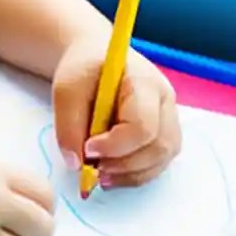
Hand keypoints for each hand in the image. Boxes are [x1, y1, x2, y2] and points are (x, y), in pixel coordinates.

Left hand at [51, 40, 180, 188]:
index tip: (88, 149)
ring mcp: (169, 117)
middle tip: (94, 171)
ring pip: (163, 158)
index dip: (116, 145)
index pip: (143, 124)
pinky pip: (158, 162)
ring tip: (100, 176)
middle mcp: (165, 100)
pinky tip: (111, 174)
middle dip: (126, 165)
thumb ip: (68, 125)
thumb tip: (76, 164)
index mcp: (145, 81)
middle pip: (160, 145)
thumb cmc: (84, 69)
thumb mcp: (66, 89)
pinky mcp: (163, 133)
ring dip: (132, 174)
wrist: (96, 59)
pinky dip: (135, 174)